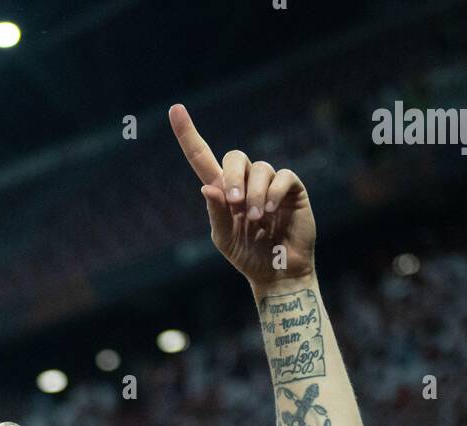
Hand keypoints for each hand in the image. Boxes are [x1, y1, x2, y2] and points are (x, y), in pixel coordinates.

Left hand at [169, 104, 315, 289]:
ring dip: (254, 193)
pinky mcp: (292, 189)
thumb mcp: (224, 239)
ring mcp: (270, 183)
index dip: (188, 134)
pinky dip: (273, 192)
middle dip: (232, 177)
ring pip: (260, 168)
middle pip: (235, 157)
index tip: (175, 109)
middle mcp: (246, 182)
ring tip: (256, 218)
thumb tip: (208, 187)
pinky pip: (282, 176)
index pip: (202, 157)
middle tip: (235, 204)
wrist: (278, 274)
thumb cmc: (248, 257)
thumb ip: (216, 214)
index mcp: (223, 192)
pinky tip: (269, 211)